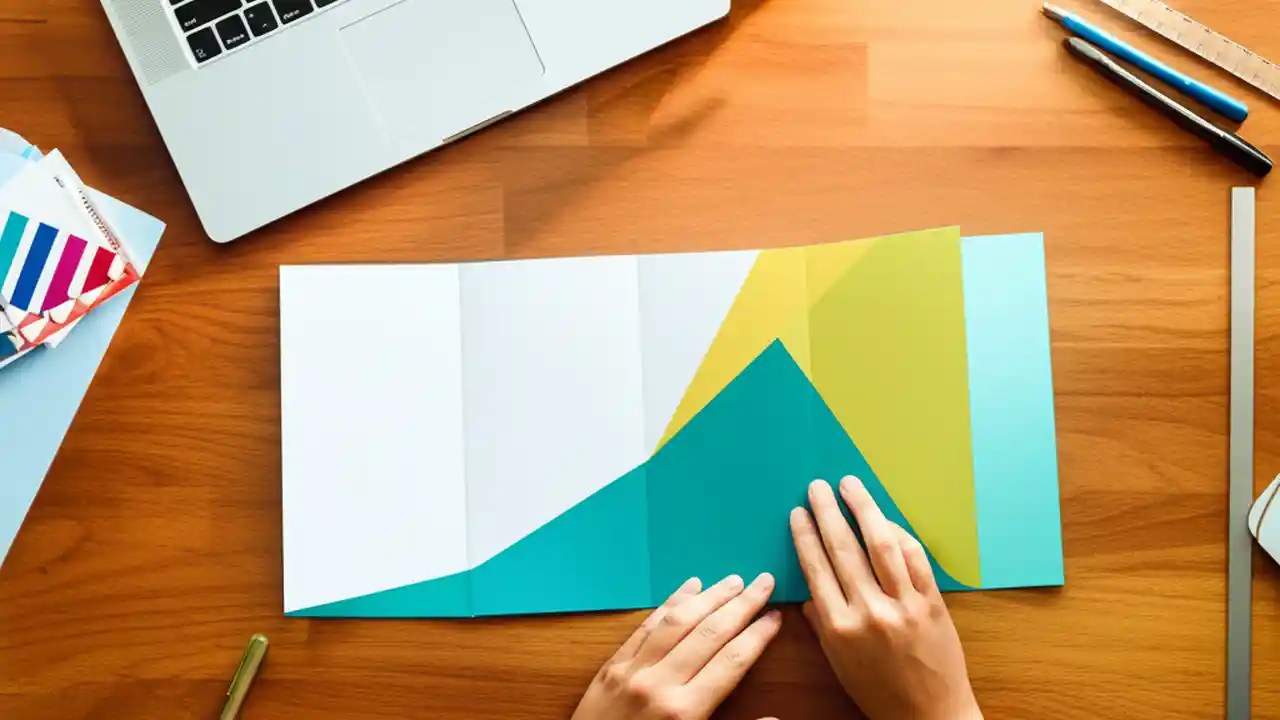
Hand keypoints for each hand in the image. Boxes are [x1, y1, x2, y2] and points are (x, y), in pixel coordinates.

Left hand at [571, 574, 781, 719]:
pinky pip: (645, 627)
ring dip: (708, 597)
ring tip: (732, 580)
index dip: (758, 636)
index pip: (732, 661)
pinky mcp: (611, 667)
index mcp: (684, 713)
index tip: (776, 616)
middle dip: (741, 605)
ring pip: (677, 622)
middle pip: (709, 634)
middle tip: (764, 581)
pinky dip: (669, 604)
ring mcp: (632, 672)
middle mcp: (658, 685)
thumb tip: (775, 719)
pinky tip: (687, 588)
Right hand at [791, 477, 981, 719]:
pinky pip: (915, 558)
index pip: (816, 568)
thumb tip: (810, 590)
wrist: (929, 715)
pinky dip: (899, 534)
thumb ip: (821, 623)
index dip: (805, 536)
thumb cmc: (878, 691)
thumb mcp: (838, 662)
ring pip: (880, 544)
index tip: (798, 512)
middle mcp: (869, 612)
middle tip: (817, 486)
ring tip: (850, 485)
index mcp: (839, 628)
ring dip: (862, 508)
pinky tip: (886, 519)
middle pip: (843, 549)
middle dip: (827, 512)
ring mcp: (904, 605)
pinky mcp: (932, 602)